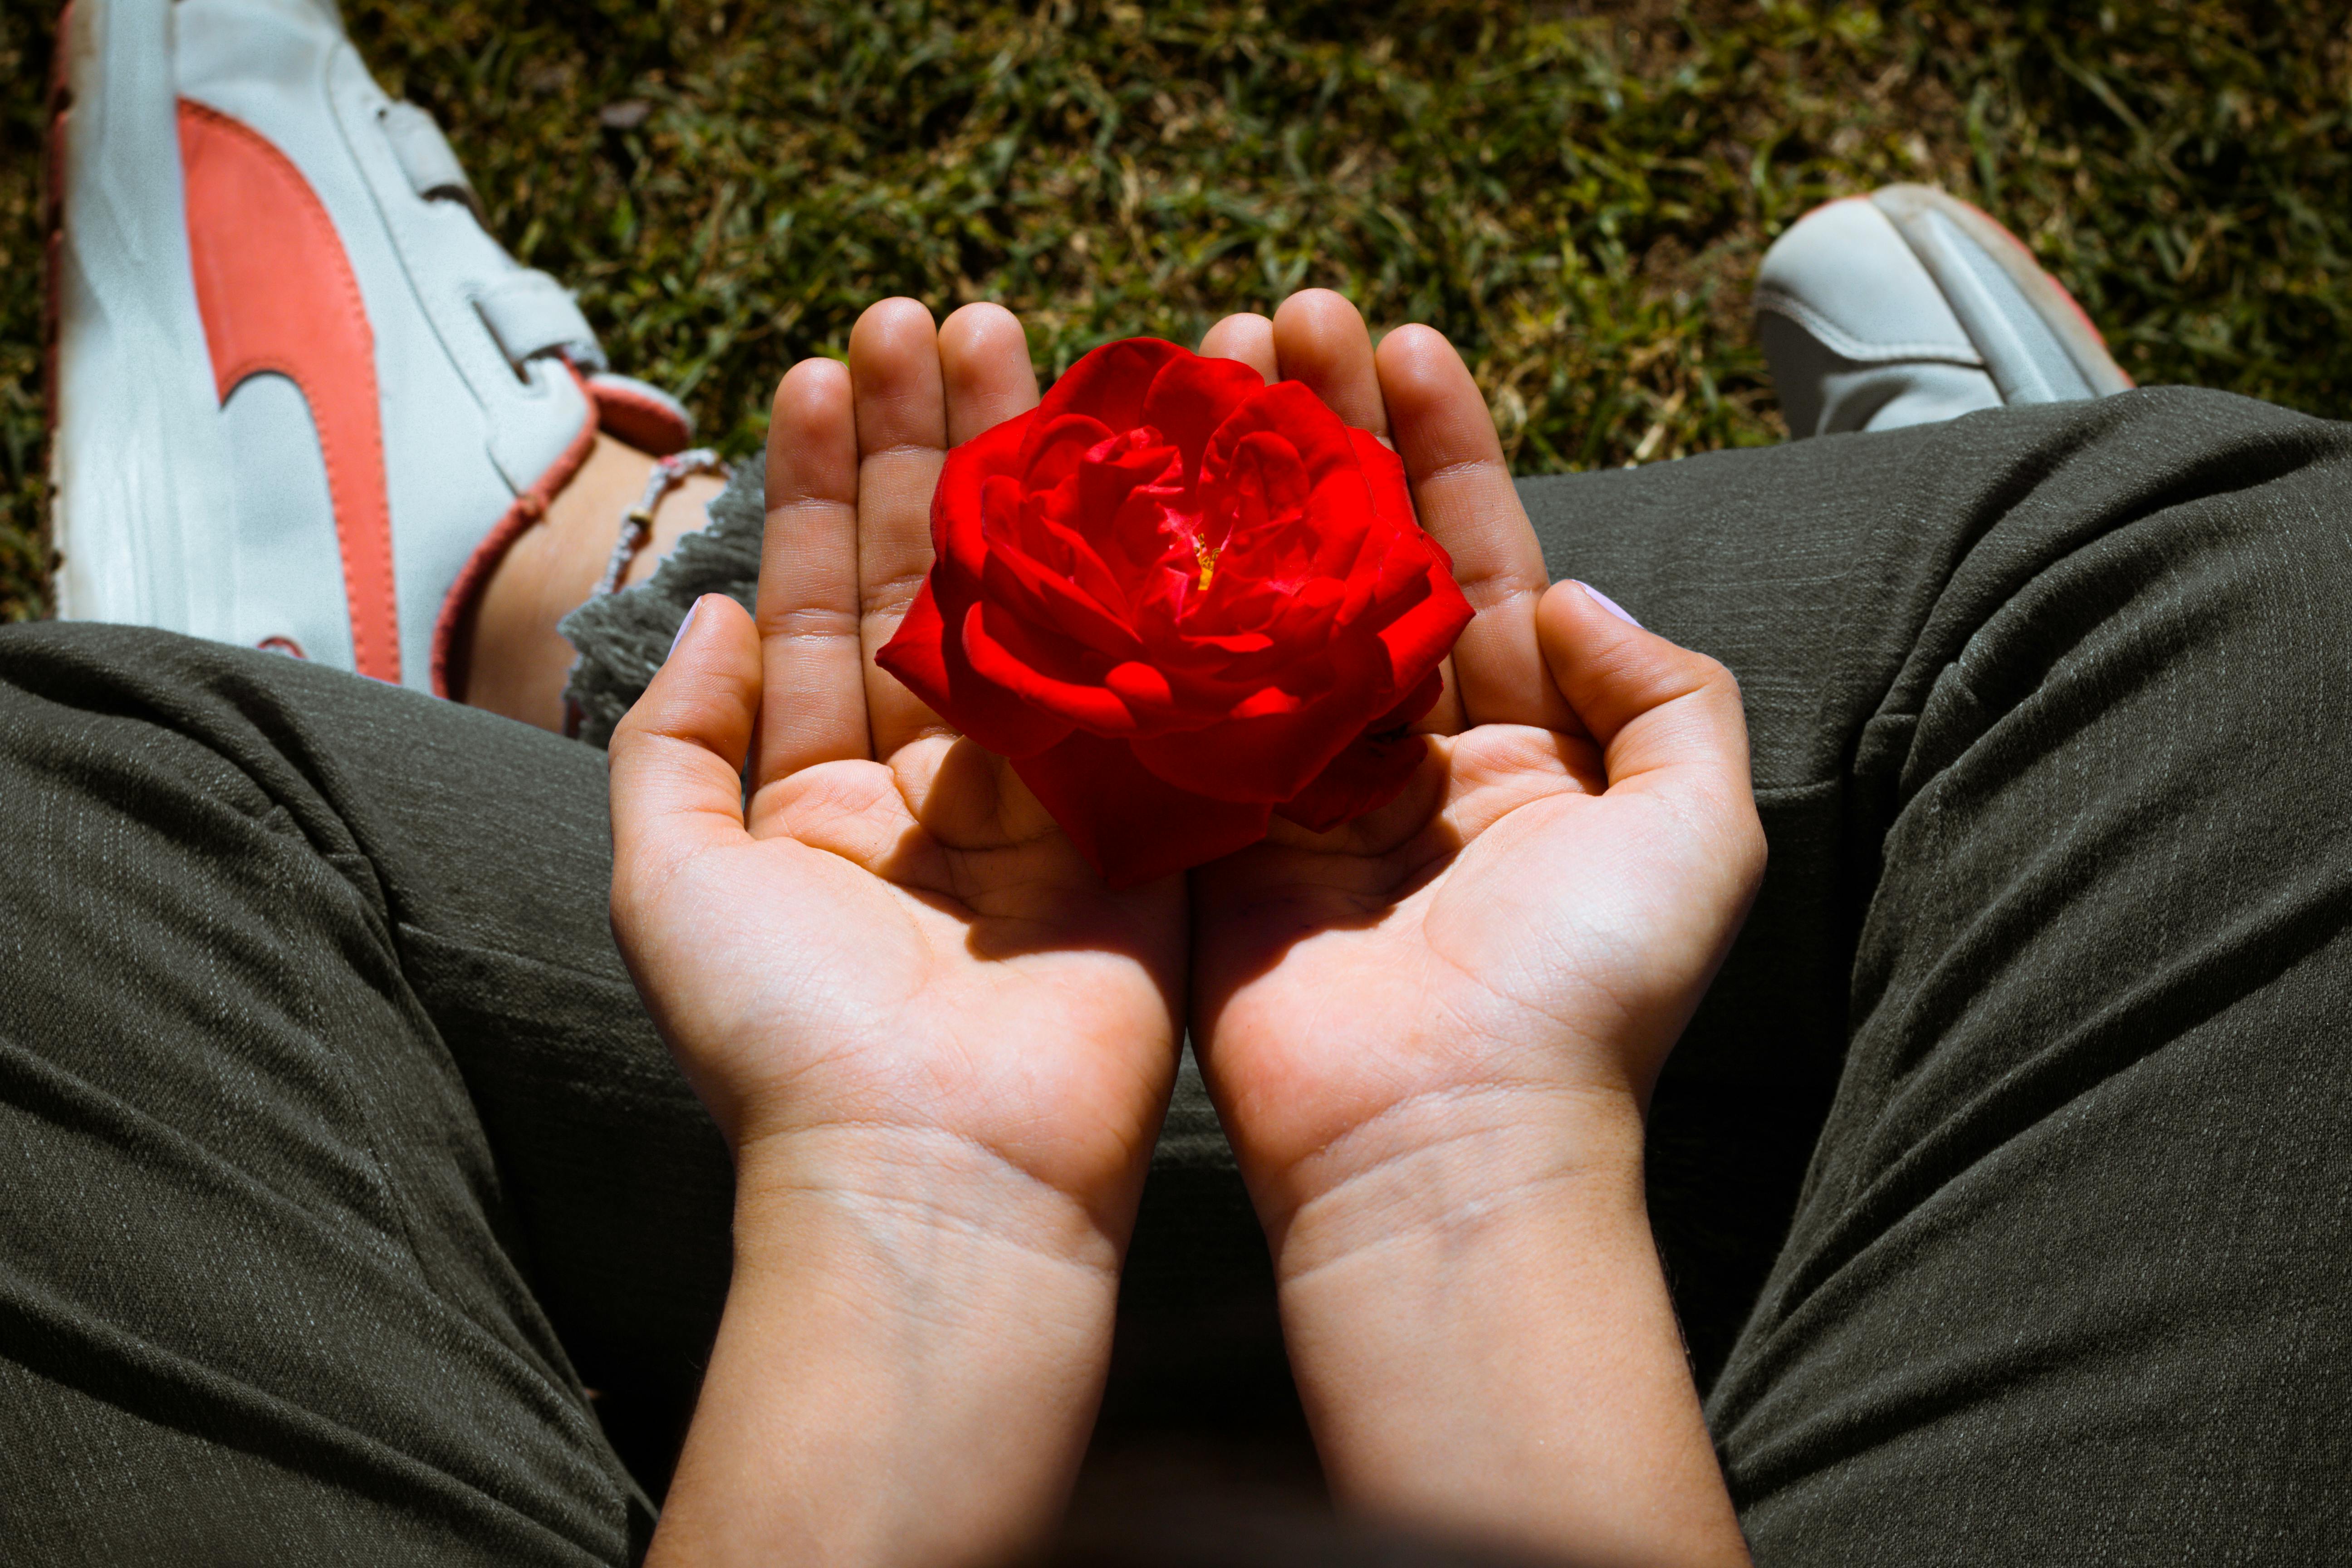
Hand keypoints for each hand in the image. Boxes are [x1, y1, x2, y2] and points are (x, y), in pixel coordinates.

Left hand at [608, 300, 1185, 1566]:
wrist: (937, 1173)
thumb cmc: (780, 1040)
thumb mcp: (665, 879)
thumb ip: (670, 739)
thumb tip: (712, 614)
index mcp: (815, 797)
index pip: (819, 604)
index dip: (817, 483)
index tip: (830, 365)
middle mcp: (935, 785)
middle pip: (932, 581)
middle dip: (929, 449)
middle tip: (943, 317)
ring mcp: (1046, 800)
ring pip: (1037, 605)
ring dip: (1028, 478)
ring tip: (1020, 345)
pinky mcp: (1140, 827)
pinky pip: (1134, 679)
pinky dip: (1132, 575)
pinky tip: (1129, 468)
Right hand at [1190, 294, 1763, 1564]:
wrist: (1445, 1147)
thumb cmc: (1586, 997)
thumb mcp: (1700, 830)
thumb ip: (1668, 693)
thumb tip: (1572, 593)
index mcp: (1527, 747)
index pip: (1476, 557)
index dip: (1440, 446)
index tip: (1400, 338)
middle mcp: (1408, 756)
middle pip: (1357, 562)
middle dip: (1323, 438)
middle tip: (1276, 325)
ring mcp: (1297, 793)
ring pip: (1260, 610)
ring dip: (1231, 494)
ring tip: (1199, 376)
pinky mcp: (1209, 839)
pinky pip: (1179, 704)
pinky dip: (1153, 608)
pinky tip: (1123, 506)